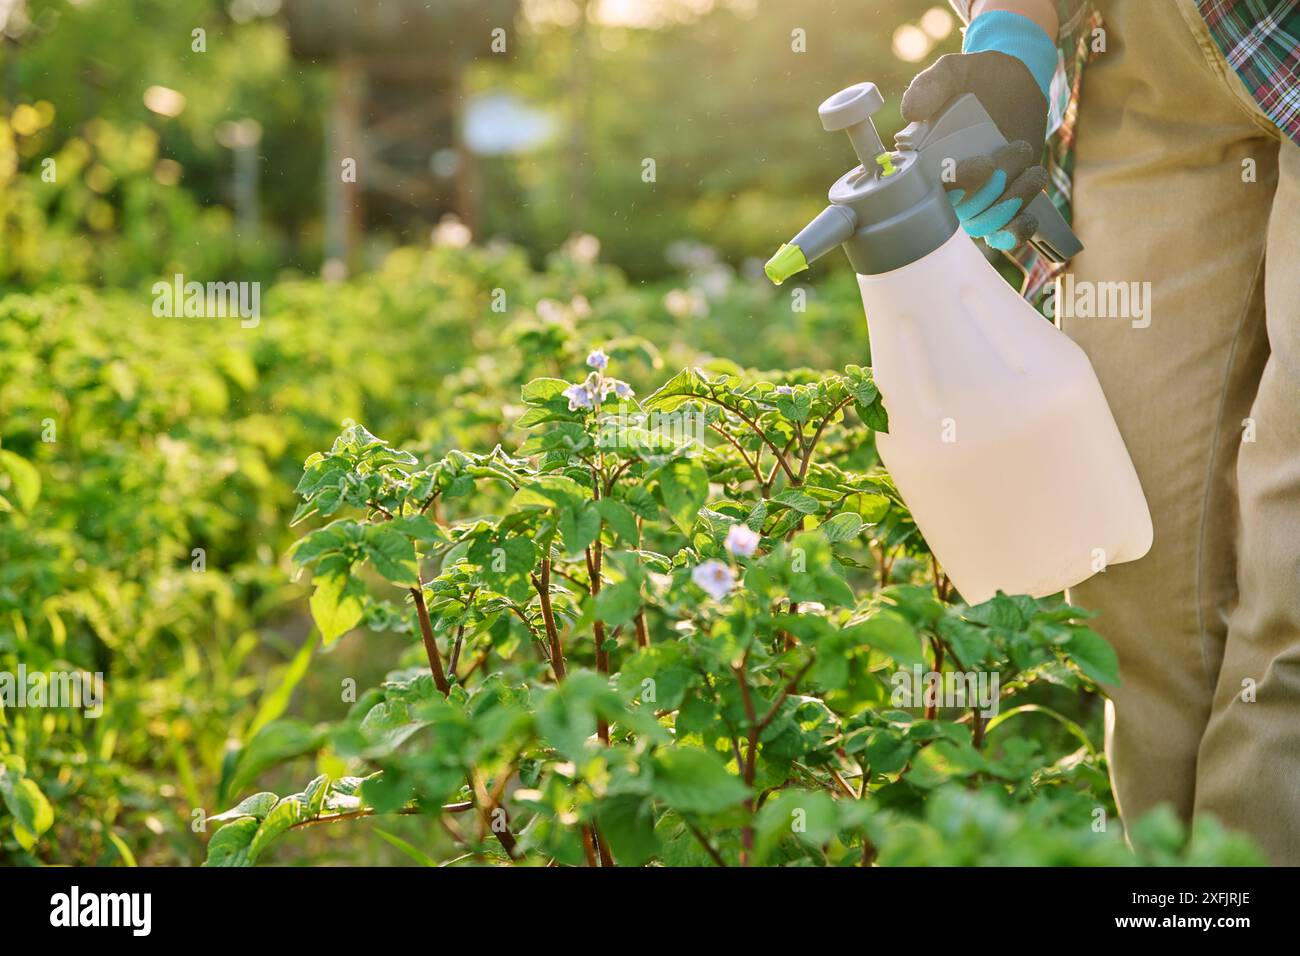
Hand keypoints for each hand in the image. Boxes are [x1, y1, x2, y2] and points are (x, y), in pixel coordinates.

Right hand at [901, 50, 1049, 250]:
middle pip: (965, 213)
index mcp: (928, 162)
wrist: (1014, 80)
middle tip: (1017, 149)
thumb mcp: (953, 71)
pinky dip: (1016, 230)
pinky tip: (1028, 215)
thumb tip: (910, 112)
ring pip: (987, 224)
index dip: (957, 187)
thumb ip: (930, 85)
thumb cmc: (977, 77)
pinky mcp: (1002, 199)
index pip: (932, 192)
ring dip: (1013, 204)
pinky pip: (1003, 232)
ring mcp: (977, 195)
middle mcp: (950, 185)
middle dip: (995, 189)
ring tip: (1033, 170)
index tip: (983, 164)